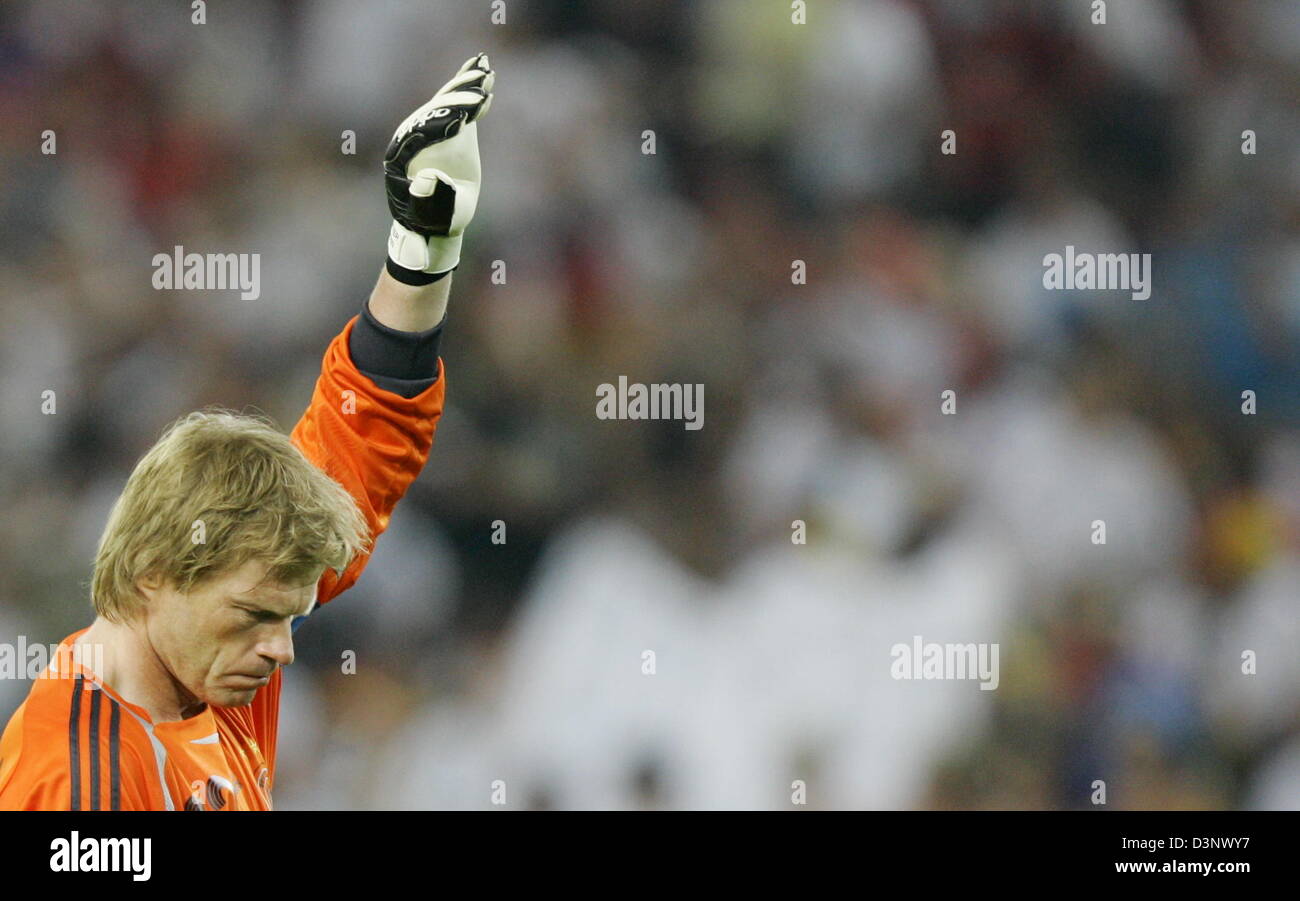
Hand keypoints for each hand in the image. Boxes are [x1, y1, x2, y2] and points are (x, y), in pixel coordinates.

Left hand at [384, 52, 494, 278]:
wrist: (433, 218)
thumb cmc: (434, 219)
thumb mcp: (433, 215)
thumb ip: (429, 199)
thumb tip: (427, 178)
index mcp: (404, 153)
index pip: (425, 129)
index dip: (447, 119)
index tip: (468, 113)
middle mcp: (413, 135)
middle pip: (436, 109)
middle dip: (458, 97)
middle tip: (481, 84)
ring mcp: (428, 129)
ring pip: (446, 102)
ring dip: (466, 86)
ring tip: (486, 70)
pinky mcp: (445, 128)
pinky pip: (458, 106)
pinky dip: (471, 93)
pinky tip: (486, 76)